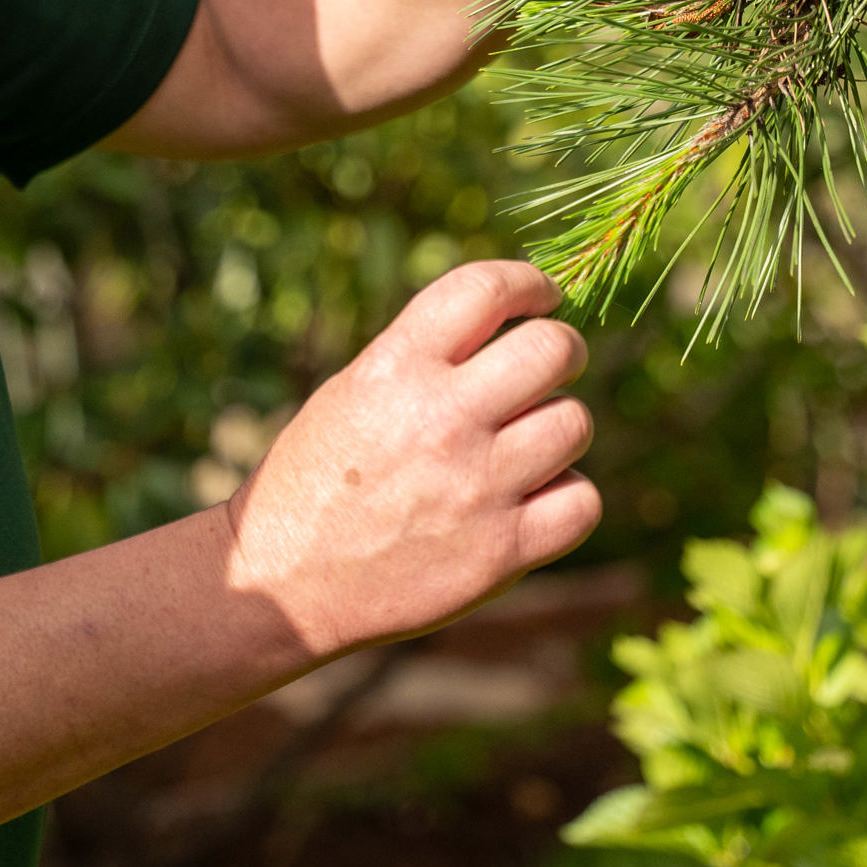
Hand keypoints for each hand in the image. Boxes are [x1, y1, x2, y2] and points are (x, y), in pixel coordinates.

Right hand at [221, 261, 598, 658]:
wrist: (284, 583)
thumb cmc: (318, 480)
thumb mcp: (352, 392)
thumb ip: (426, 357)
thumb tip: (512, 327)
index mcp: (392, 368)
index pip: (485, 289)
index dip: (530, 283)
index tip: (543, 297)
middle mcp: (439, 420)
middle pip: (552, 350)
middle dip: (561, 351)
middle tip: (549, 369)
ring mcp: (476, 488)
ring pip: (575, 424)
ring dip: (558, 428)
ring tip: (525, 446)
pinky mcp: (500, 553)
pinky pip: (582, 502)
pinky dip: (566, 497)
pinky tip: (532, 498)